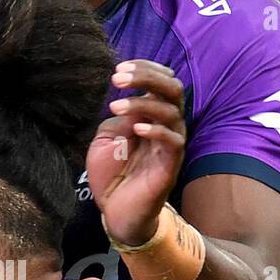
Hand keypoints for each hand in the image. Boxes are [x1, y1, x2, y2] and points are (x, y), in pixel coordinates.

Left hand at [86, 61, 185, 246]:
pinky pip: (173, 140)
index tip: (117, 69)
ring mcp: (171, 144)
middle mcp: (167, 124)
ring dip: (141, 103)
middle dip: (146, 76)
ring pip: (171, 110)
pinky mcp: (171, 164)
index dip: (143, 69)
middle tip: (117, 78)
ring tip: (115, 106)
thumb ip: (119, 118)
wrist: (116, 211)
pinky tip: (136, 129)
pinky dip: (156, 129)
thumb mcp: (106, 139)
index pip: (160, 80)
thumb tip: (129, 103)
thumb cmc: (111, 174)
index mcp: (152, 114)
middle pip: (172, 87)